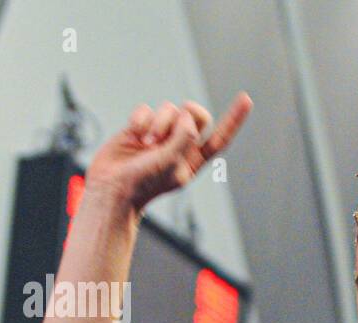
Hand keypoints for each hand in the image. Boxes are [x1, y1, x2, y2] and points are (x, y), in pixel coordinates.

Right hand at [85, 92, 252, 211]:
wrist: (111, 188)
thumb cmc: (143, 184)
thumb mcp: (172, 164)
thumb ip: (184, 138)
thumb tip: (186, 115)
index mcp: (194, 160)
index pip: (219, 138)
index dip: (233, 119)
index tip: (246, 99)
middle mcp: (180, 146)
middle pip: (196, 116)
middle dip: (187, 115)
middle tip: (174, 127)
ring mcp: (160, 136)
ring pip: (170, 110)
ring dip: (159, 124)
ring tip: (147, 144)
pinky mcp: (140, 128)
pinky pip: (146, 110)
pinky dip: (140, 120)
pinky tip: (134, 136)